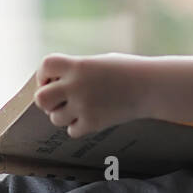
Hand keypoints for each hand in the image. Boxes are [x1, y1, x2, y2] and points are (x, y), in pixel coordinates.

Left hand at [33, 52, 155, 139]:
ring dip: (64, 115)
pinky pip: (72, 131)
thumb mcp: (98, 62)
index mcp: (78, 65)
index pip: (45, 66)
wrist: (151, 86)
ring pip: (55, 118)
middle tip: (59, 99)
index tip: (52, 79)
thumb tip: (51, 85)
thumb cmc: (126, 70)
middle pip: (41, 98)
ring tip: (81, 107)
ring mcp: (84, 106)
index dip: (44, 74)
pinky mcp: (93, 123)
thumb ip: (75, 71)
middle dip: (47, 100)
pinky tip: (92, 116)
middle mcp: (77, 86)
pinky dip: (78, 126)